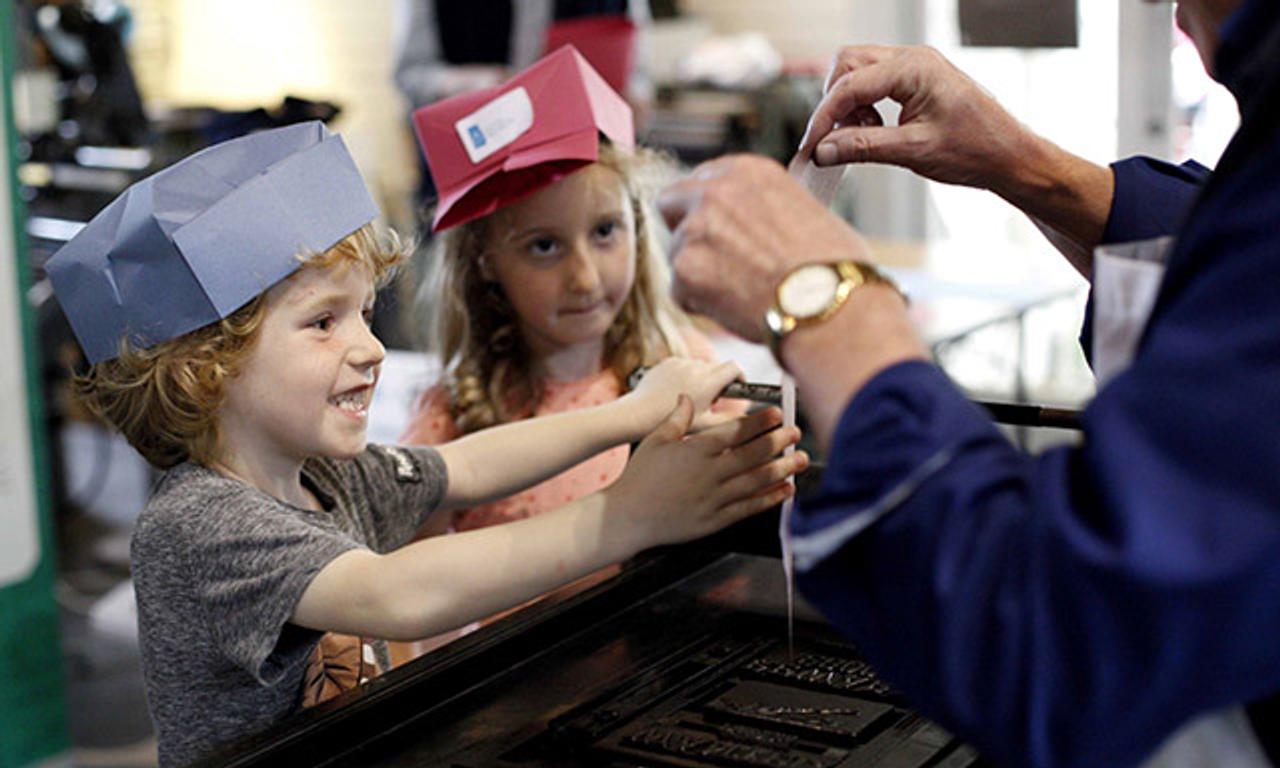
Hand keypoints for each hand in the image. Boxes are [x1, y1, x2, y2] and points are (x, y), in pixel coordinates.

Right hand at [606, 399, 806, 545]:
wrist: (627, 516)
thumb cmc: (639, 477)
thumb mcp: (655, 440)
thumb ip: (677, 418)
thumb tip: (689, 397)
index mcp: (695, 450)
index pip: (736, 432)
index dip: (760, 422)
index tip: (778, 415)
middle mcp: (709, 473)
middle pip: (753, 454)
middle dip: (778, 441)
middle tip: (796, 433)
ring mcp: (714, 498)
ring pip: (757, 480)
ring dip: (782, 468)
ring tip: (800, 459)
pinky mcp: (715, 520)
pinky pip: (749, 507)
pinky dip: (770, 498)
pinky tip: (786, 490)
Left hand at [626, 357, 742, 433]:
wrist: (638, 414)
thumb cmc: (671, 423)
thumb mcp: (705, 426)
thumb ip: (729, 421)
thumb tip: (745, 419)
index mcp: (708, 382)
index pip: (735, 367)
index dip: (740, 376)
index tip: (738, 387)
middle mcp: (696, 367)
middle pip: (718, 367)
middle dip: (719, 380)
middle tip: (711, 400)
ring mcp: (680, 363)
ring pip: (700, 366)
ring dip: (701, 377)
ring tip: (690, 398)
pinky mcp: (667, 362)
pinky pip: (683, 365)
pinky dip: (685, 375)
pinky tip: (675, 392)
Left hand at [657, 154, 873, 340]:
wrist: (830, 304)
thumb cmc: (832, 267)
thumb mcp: (803, 210)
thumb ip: (762, 209)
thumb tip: (750, 225)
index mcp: (748, 171)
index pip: (702, 179)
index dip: (706, 206)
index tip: (717, 226)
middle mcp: (716, 192)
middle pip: (671, 205)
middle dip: (685, 230)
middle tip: (711, 258)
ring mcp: (695, 230)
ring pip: (676, 253)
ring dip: (698, 273)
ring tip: (742, 292)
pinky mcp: (685, 270)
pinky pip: (680, 291)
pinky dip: (701, 304)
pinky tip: (737, 308)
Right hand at [798, 45, 1032, 195]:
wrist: (1009, 157)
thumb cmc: (976, 149)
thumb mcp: (913, 152)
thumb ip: (863, 148)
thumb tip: (824, 150)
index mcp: (915, 68)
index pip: (851, 84)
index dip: (825, 117)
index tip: (811, 146)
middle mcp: (913, 59)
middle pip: (848, 65)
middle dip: (835, 103)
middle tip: (833, 139)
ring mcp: (915, 67)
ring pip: (859, 72)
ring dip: (849, 104)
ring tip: (861, 136)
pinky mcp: (916, 81)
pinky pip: (875, 83)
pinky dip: (865, 106)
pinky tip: (875, 131)